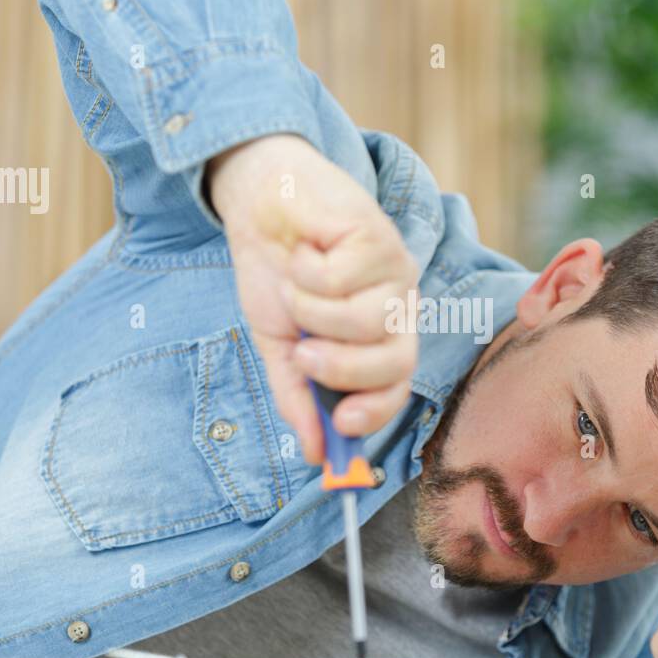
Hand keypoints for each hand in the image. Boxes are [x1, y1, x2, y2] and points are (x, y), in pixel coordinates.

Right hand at [206, 134, 419, 465]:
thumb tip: (315, 455)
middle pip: (394, 361)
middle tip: (304, 353)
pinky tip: (304, 250)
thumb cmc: (275, 271)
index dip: (374, 411)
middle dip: (342, 367)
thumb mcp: (278, 344)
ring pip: (365, 321)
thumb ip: (297, 397)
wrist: (259, 202)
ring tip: (295, 283)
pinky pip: (343, 278)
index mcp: (380, 336)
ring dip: (311, 310)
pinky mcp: (379, 235)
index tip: (341, 423)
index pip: (396, 386)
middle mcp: (398, 305)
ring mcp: (394, 269)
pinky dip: (307, 270)